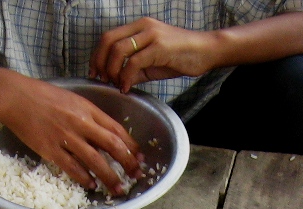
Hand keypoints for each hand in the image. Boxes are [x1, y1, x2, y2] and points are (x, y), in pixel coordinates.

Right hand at [0, 76, 141, 193]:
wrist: (15, 97)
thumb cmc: (43, 96)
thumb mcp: (73, 100)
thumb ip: (90, 116)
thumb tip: (106, 134)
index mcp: (88, 109)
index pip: (116, 129)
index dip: (131, 145)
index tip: (140, 157)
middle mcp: (80, 123)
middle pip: (112, 146)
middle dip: (128, 163)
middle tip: (136, 176)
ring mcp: (66, 137)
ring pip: (95, 161)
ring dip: (110, 177)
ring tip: (118, 189)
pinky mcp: (51, 149)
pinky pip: (72, 168)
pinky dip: (84, 178)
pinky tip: (91, 185)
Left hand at [91, 18, 220, 93]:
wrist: (206, 51)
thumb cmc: (181, 56)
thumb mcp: (153, 63)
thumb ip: (135, 70)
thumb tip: (119, 81)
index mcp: (139, 27)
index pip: (108, 37)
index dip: (97, 55)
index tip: (95, 72)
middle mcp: (142, 27)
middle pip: (108, 40)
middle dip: (100, 62)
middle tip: (101, 79)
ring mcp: (150, 35)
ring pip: (118, 50)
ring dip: (112, 70)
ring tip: (115, 84)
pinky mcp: (159, 47)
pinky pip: (134, 63)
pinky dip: (125, 77)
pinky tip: (126, 87)